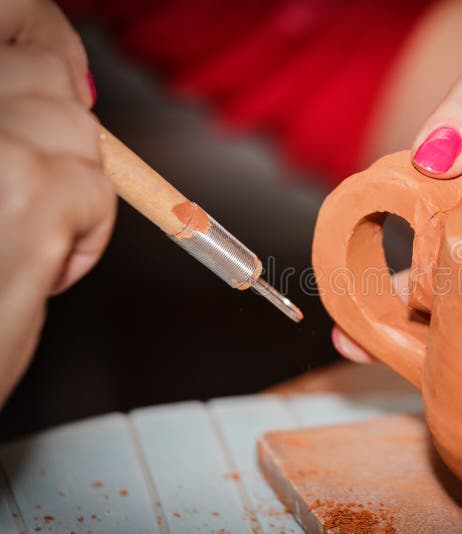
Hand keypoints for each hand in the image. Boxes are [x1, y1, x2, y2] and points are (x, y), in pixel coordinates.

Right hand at [0, 0, 114, 403]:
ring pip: (80, 133)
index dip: (43, 40)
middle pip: (48, 78)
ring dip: (71, 191)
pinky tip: (37, 266)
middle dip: (60, 133)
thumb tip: (71, 84)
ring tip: (23, 239)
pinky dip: (85, 236)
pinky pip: (98, 190)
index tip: (65, 72)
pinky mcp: (30, 193)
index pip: (7, 13)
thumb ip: (8, 121)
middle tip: (33, 192)